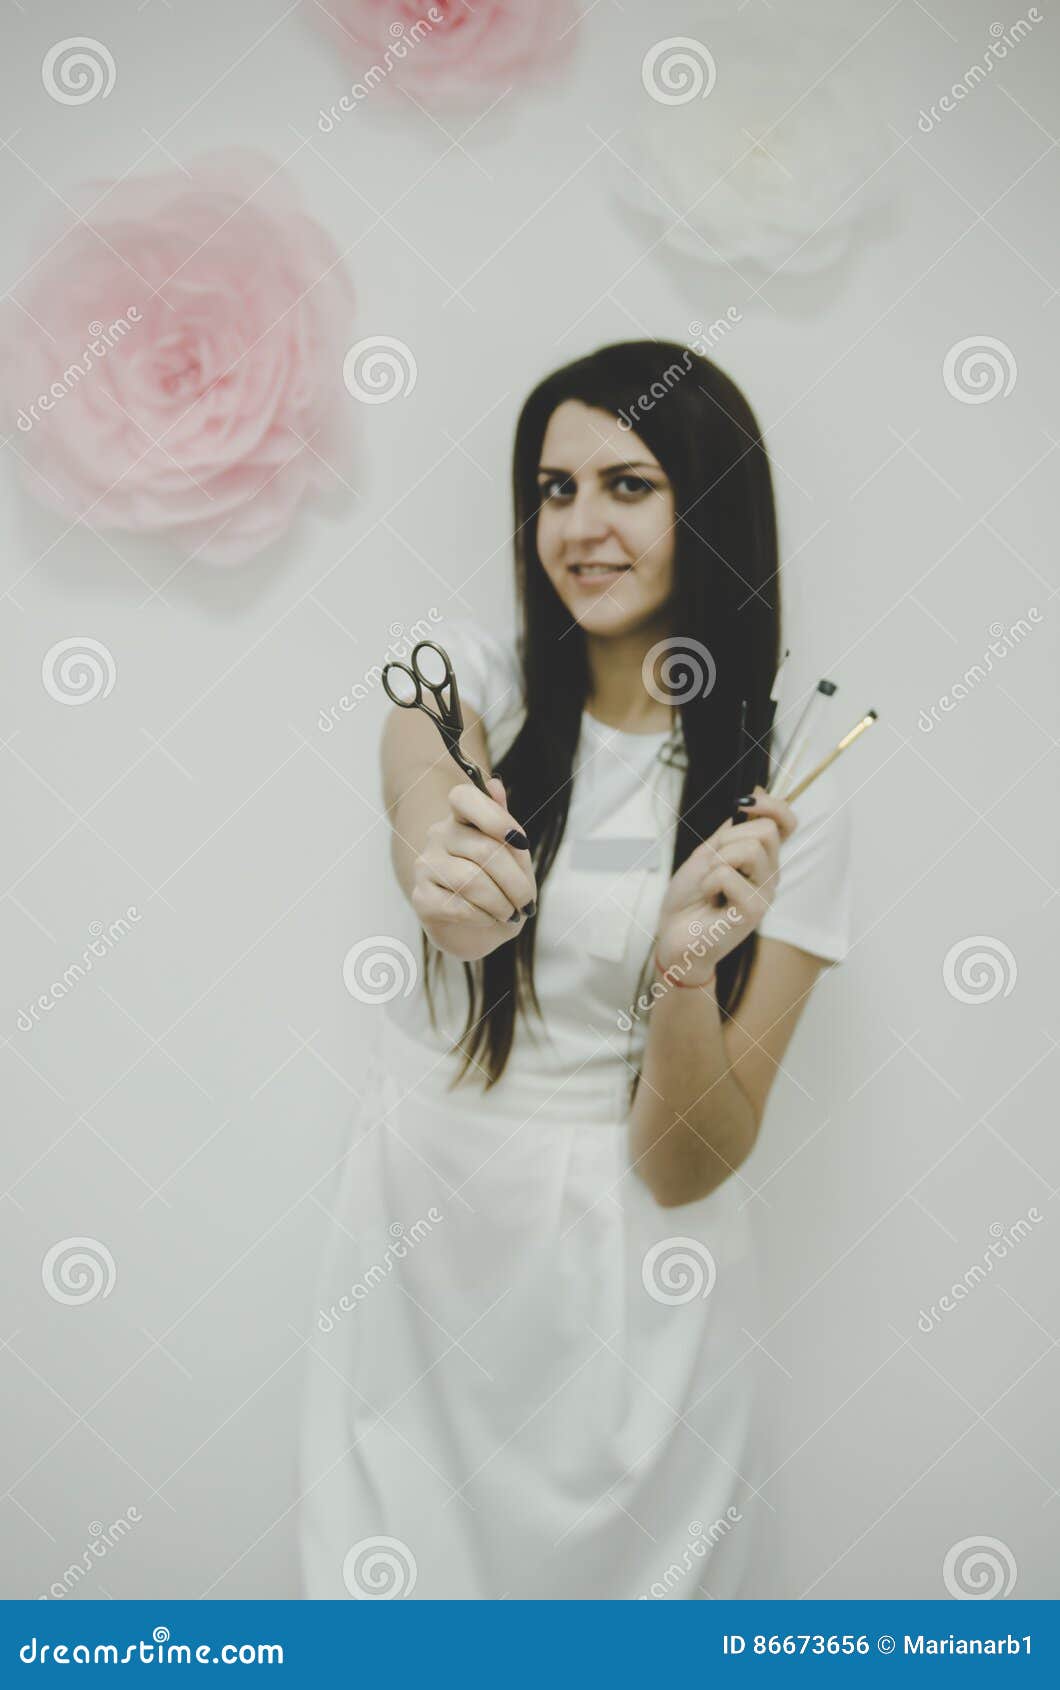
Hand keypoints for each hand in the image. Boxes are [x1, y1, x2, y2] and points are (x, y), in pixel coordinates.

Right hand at [412, 775, 537, 961]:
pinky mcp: (421, 897)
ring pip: (471, 880)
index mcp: (461, 818)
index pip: (463, 797)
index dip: (494, 817)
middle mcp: (438, 836)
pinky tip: (486, 918)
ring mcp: (425, 865)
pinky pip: (459, 906)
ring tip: (509, 913)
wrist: (481, 932)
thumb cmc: (500, 889)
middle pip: (484, 850)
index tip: (521, 842)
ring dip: (500, 903)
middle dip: (516, 883)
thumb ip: (507, 826)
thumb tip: (494, 783)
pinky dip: (483, 917)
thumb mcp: (515, 859)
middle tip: (526, 902)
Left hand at [654, 787, 796, 985]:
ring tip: (709, 883)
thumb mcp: (709, 852)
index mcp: (762, 859)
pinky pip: (729, 875)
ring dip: (717, 860)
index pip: (787, 823)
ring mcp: (765, 894)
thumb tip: (756, 790)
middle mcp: (770, 875)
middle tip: (712, 863)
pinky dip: (709, 881)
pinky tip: (708, 898)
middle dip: (729, 838)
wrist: (673, 936)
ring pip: (750, 848)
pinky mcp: (754, 911)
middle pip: (766, 830)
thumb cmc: (690, 898)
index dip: (772, 805)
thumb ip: (733, 828)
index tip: (744, 802)